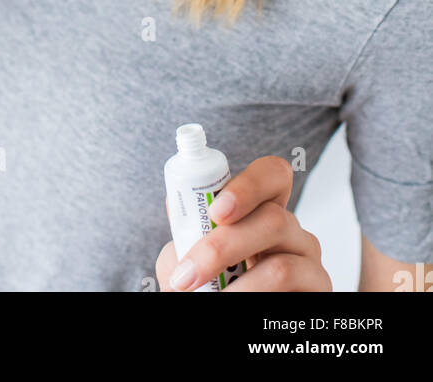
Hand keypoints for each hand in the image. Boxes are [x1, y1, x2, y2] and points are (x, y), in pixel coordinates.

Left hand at [156, 156, 331, 291]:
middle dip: (222, 248)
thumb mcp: (189, 255)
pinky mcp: (320, 293)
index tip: (216, 212)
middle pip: (273, 218)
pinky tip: (237, 306)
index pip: (273, 174)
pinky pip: (291, 293)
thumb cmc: (207, 286)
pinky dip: (255, 301)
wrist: (227, 324)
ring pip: (281, 266)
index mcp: (261, 209)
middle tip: (186, 274)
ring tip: (211, 301)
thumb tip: (178, 204)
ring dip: (237, 288)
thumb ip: (186, 230)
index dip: (249, 185)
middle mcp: (292, 231)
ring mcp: (310, 263)